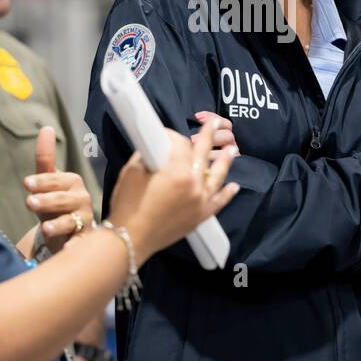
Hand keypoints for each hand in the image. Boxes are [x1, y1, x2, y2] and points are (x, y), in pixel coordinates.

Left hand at [19, 127, 92, 256]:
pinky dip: (75, 247)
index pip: (58, 180)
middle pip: (64, 199)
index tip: (27, 184)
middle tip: (31, 203)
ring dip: (59, 224)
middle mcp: (82, 199)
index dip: (43, 181)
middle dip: (48, 201)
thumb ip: (45, 158)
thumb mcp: (47, 183)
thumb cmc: (55, 204)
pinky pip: (80, 243)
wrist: (66, 233)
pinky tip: (68, 250)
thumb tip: (46, 128)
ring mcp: (84, 220)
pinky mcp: (84, 240)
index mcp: (72, 182)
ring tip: (45, 228)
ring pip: (72, 221)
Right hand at [108, 118, 239, 262]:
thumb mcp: (132, 170)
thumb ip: (149, 154)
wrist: (129, 238)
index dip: (172, 135)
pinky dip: (227, 193)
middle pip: (203, 154)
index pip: (181, 144)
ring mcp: (200, 201)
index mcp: (178, 171)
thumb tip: (158, 147)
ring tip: (231, 150)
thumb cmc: (127, 204)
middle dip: (207, 135)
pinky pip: (219, 202)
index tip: (166, 134)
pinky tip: (233, 186)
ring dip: (224, 161)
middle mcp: (194, 184)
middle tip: (214, 123)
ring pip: (217, 176)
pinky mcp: (200, 216)